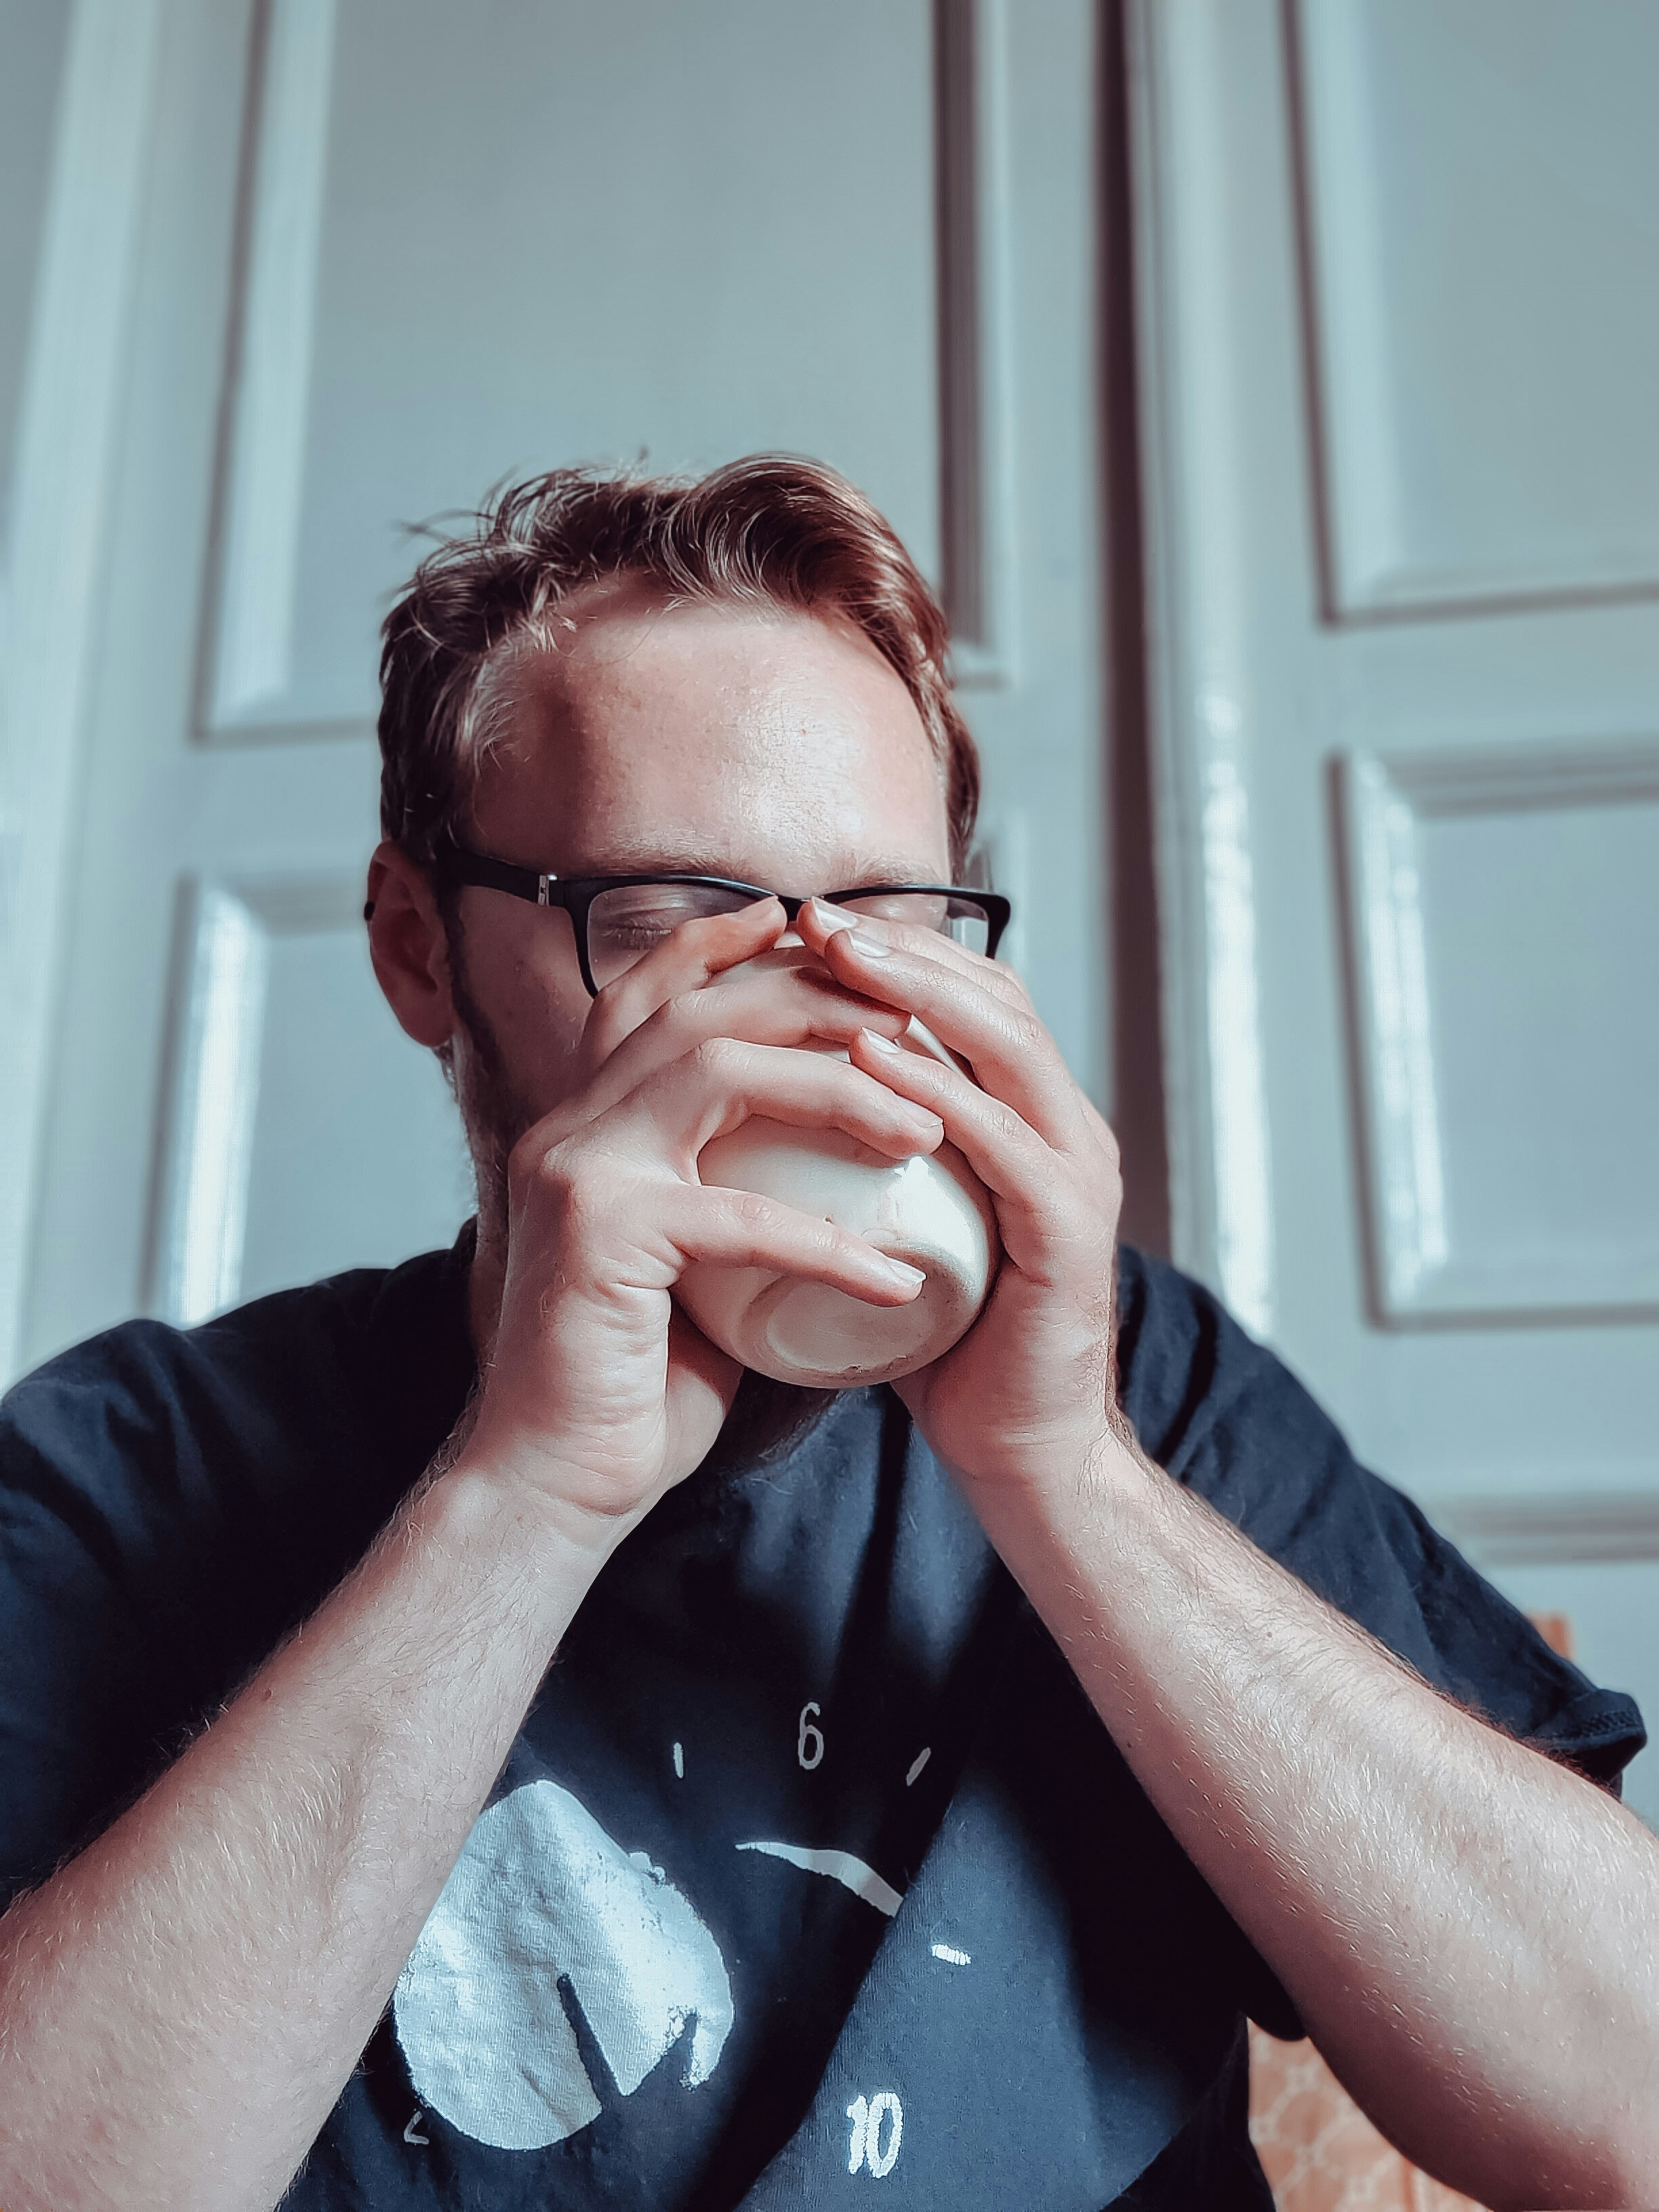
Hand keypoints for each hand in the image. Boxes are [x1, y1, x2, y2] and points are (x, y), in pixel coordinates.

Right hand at [459, 900, 944, 1547]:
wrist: (556, 1479)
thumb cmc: (639, 1378)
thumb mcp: (697, 1258)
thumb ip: (740, 1186)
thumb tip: (845, 1151)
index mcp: (585, 1120)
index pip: (650, 995)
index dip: (721, 942)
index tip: (806, 921)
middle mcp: (569, 1126)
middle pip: (700, 1012)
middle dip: (815, 1004)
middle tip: (914, 1032)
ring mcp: (576, 1172)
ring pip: (715, 1073)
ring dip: (835, 1090)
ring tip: (926, 1129)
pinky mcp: (598, 1235)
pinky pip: (739, 1216)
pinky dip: (831, 1245)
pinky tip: (901, 1280)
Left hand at [793, 899, 1124, 1499]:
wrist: (1019, 1454)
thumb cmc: (947, 1346)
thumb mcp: (900, 1225)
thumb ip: (861, 1163)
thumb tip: (757, 1112)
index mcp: (1032, 1119)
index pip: (974, 999)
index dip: (898, 951)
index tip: (807, 923)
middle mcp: (1067, 1129)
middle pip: (996, 998)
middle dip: (902, 949)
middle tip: (816, 917)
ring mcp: (1078, 1175)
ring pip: (1009, 1047)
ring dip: (920, 992)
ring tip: (838, 958)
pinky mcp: (1070, 1231)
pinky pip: (1005, 1141)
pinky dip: (940, 1091)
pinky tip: (873, 1060)